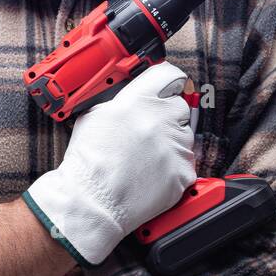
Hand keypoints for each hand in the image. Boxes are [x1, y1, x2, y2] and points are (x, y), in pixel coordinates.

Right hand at [23, 62, 195, 265]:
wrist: (92, 200)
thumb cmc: (89, 161)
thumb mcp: (96, 114)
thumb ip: (123, 99)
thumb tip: (137, 92)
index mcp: (139, 100)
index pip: (168, 74)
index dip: (167, 81)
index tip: (167, 87)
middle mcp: (160, 119)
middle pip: (179, 106)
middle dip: (167, 116)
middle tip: (149, 131)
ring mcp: (175, 146)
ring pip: (184, 135)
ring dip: (171, 142)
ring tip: (146, 157)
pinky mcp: (183, 171)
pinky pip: (186, 163)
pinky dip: (173, 167)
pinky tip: (152, 173)